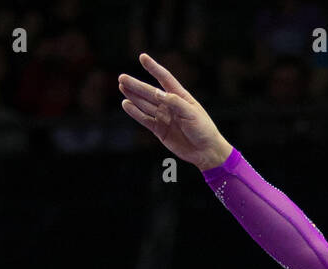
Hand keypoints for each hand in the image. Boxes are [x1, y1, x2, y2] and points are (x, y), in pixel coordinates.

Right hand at [118, 52, 231, 169]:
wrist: (206, 151)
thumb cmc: (203, 129)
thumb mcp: (192, 113)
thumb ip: (175, 102)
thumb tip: (157, 93)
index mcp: (180, 97)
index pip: (165, 79)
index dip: (154, 68)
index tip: (143, 57)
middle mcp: (170, 105)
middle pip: (150, 92)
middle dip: (136, 85)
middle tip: (122, 77)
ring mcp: (164, 117)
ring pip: (145, 104)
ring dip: (133, 96)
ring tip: (122, 86)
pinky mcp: (160, 130)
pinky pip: (145, 119)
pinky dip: (135, 113)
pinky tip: (126, 104)